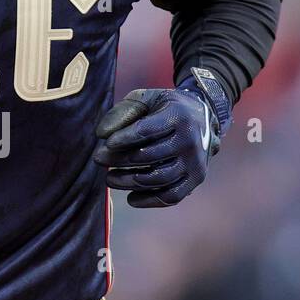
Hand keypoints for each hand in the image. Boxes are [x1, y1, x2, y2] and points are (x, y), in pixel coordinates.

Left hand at [93, 86, 219, 207]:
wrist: (201, 117)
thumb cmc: (165, 108)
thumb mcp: (146, 99)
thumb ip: (123, 111)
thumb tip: (101, 134)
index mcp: (178, 116)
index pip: (145, 130)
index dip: (122, 139)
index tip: (105, 144)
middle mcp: (190, 141)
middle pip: (148, 156)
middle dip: (118, 160)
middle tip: (98, 159)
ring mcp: (195, 162)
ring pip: (157, 179)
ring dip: (128, 182)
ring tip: (109, 178)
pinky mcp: (195, 179)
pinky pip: (171, 196)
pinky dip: (149, 200)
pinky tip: (131, 198)